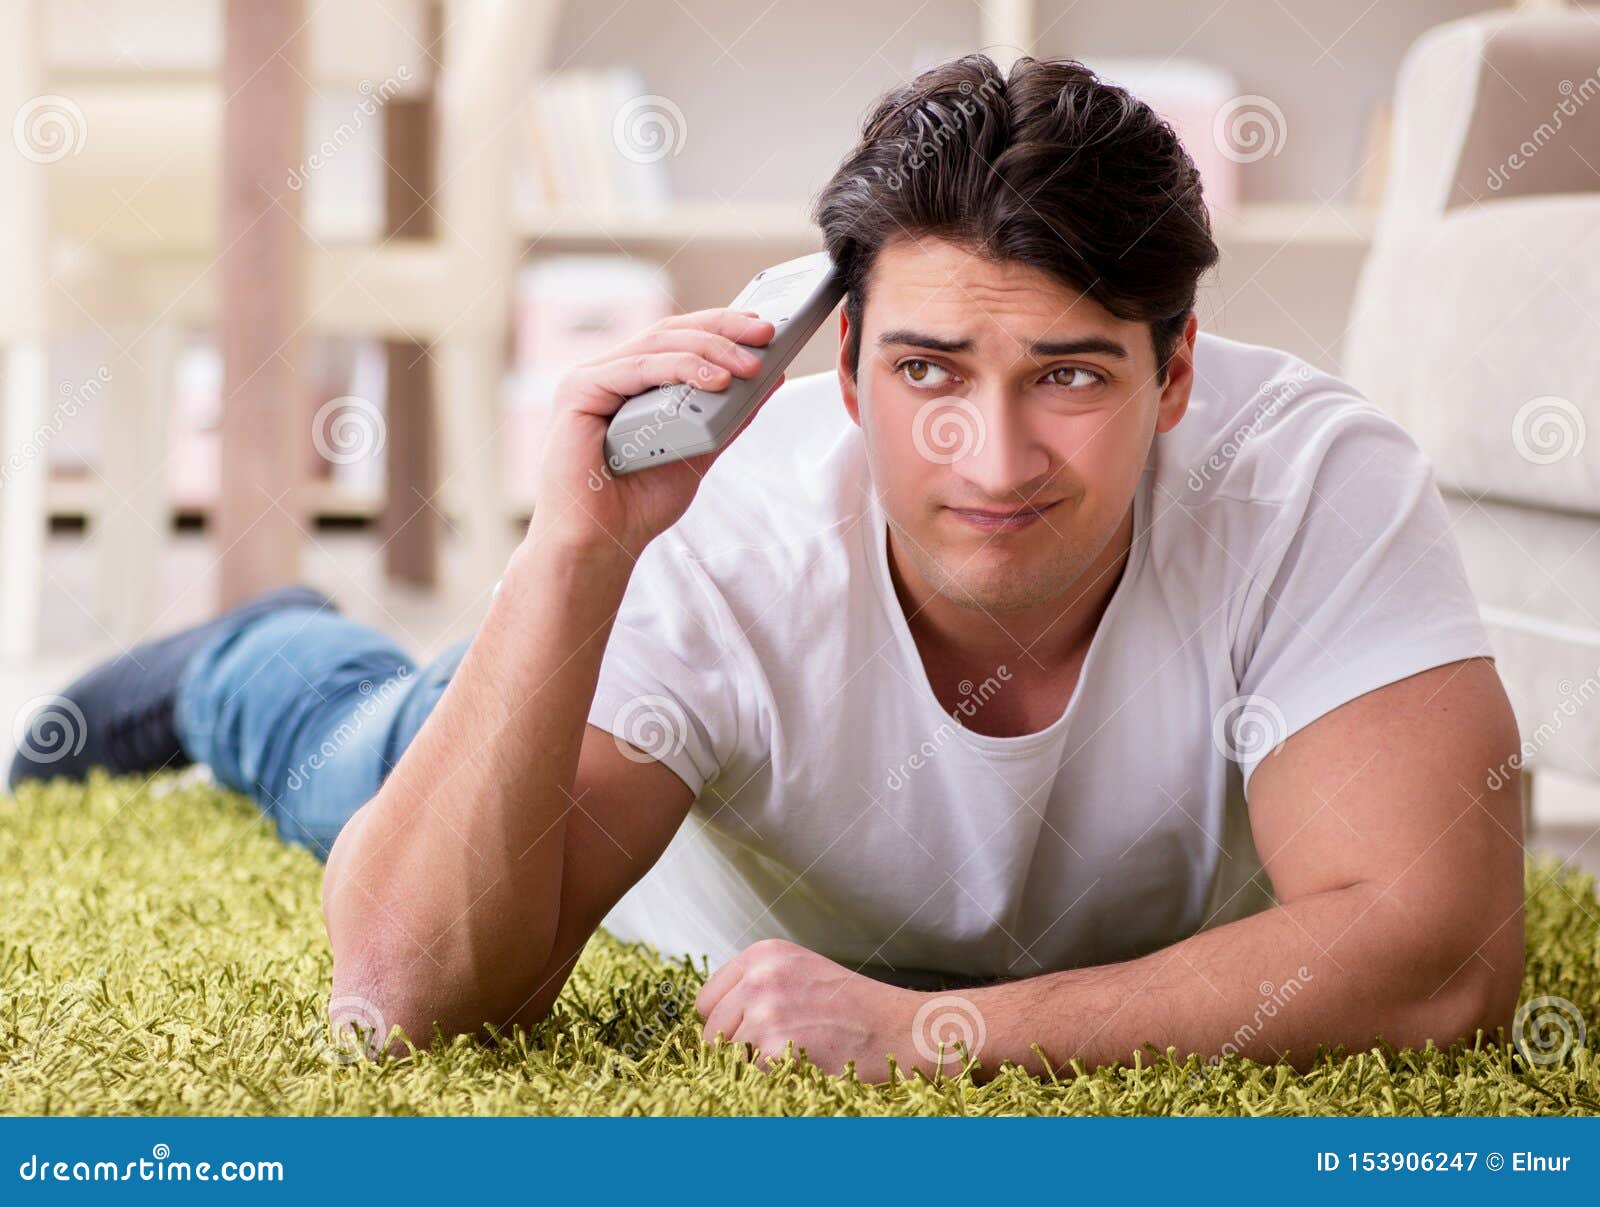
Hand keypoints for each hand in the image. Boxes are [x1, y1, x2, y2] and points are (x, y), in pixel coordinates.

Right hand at [529, 307, 781, 559]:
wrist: (598, 544)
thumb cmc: (637, 505)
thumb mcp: (699, 452)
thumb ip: (727, 417)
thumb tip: (770, 379)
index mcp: (631, 384)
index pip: (678, 339)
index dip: (720, 327)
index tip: (762, 328)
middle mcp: (608, 374)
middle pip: (670, 333)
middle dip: (722, 329)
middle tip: (764, 334)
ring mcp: (590, 379)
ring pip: (657, 345)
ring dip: (710, 350)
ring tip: (749, 366)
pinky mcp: (577, 391)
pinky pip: (636, 369)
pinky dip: (680, 369)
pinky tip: (715, 382)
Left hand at [695, 938, 974, 1081]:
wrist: (901, 1029)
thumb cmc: (854, 1010)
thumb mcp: (801, 975)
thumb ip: (756, 987)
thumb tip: (711, 1022)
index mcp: (763, 954)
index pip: (706, 1000)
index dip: (726, 1024)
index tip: (753, 1034)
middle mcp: (759, 975)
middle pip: (710, 1030)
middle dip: (735, 1048)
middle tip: (780, 1051)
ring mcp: (765, 1009)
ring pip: (725, 1056)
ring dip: (752, 1067)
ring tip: (795, 1057)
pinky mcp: (774, 1045)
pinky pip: (748, 1076)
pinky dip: (769, 1081)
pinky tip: (802, 1068)